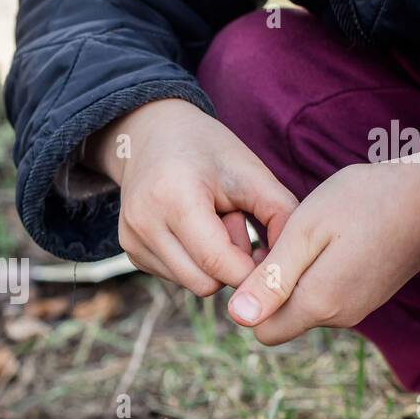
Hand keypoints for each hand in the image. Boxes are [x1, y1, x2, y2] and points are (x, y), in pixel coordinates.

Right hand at [88, 100, 297, 295]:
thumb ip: (281, 215)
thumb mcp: (251, 172)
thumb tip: (289, 268)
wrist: (151, 133)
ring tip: (214, 224)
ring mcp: (132, 239)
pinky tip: (195, 230)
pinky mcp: (130, 251)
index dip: (252, 270)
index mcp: (174, 197)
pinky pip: (176, 277)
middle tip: (237, 226)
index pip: (218, 262)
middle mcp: (144, 222)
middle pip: (205, 282)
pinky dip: (194, 262)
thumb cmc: (207, 150)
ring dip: (213, 265)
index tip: (271, 256)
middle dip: (232, 266)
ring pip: (191, 284)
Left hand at [226, 157, 419, 343]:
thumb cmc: (363, 202)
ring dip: (298, 278)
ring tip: (315, 235)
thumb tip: (238, 318)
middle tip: (288, 238)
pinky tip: (335, 240)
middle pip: (283, 319)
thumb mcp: (305, 232)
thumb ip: (271, 278)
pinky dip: (321, 274)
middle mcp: (339, 318)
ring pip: (305, 307)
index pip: (261, 329)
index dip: (252, 296)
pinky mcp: (370, 296)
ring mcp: (358, 309)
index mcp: (319, 304)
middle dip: (273, 288)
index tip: (265, 254)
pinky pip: (329, 296)